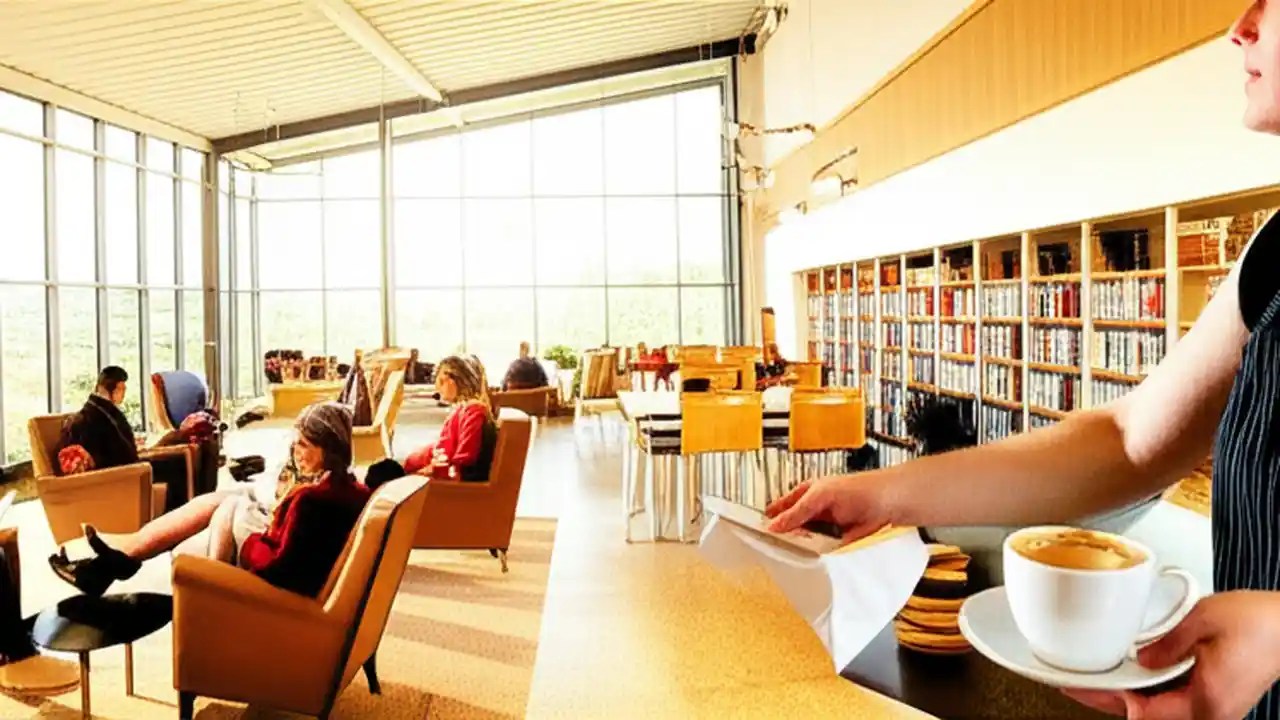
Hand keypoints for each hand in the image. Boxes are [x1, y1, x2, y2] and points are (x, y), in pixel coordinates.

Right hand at [763, 474, 893, 543]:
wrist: (885, 503)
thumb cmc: (856, 490)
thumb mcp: (819, 498)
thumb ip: (796, 512)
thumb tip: (774, 525)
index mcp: (806, 494)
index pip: (781, 508)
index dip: (770, 518)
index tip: (756, 531)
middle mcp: (814, 511)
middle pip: (791, 527)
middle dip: (783, 535)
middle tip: (770, 545)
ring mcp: (824, 527)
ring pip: (804, 540)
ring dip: (799, 546)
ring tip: (789, 552)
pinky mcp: (835, 542)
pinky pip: (819, 550)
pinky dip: (814, 553)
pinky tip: (809, 555)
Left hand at [1061, 591, 1279, 718]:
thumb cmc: (1260, 623)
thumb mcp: (1204, 619)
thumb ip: (1168, 642)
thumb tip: (1139, 658)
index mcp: (1207, 700)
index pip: (1144, 712)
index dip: (1109, 699)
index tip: (1083, 686)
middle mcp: (1211, 712)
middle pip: (1148, 717)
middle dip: (1113, 700)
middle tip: (1082, 683)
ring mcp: (1215, 709)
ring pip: (1160, 713)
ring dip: (1131, 697)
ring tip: (1103, 678)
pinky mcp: (1216, 701)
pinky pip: (1174, 704)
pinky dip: (1151, 692)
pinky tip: (1135, 675)